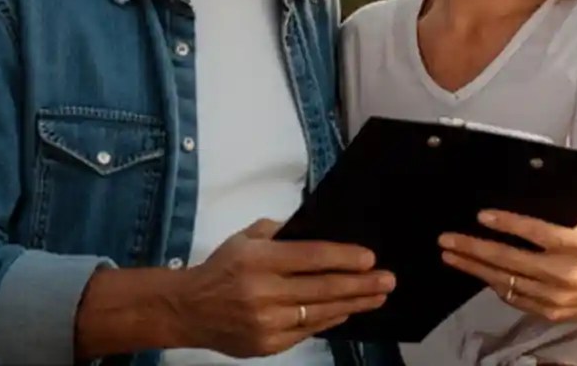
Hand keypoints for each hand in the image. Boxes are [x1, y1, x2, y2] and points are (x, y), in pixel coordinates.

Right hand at [170, 218, 394, 356]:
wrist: (188, 310)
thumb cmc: (222, 268)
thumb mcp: (247, 238)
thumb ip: (282, 232)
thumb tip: (321, 231)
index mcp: (259, 260)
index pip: (312, 257)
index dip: (344, 258)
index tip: (370, 258)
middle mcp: (264, 293)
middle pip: (324, 288)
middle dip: (361, 284)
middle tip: (388, 280)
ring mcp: (266, 323)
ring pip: (321, 313)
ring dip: (355, 304)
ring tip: (378, 296)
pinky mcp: (268, 346)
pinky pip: (308, 331)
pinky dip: (330, 320)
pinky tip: (348, 311)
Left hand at [439, 210, 576, 326]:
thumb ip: (556, 220)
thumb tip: (521, 203)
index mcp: (573, 244)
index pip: (534, 232)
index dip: (506, 223)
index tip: (481, 216)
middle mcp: (561, 271)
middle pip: (509, 259)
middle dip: (473, 248)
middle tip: (447, 240)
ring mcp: (552, 296)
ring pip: (504, 280)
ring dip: (474, 267)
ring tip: (451, 256)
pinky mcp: (546, 311)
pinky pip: (512, 297)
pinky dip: (493, 284)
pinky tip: (478, 272)